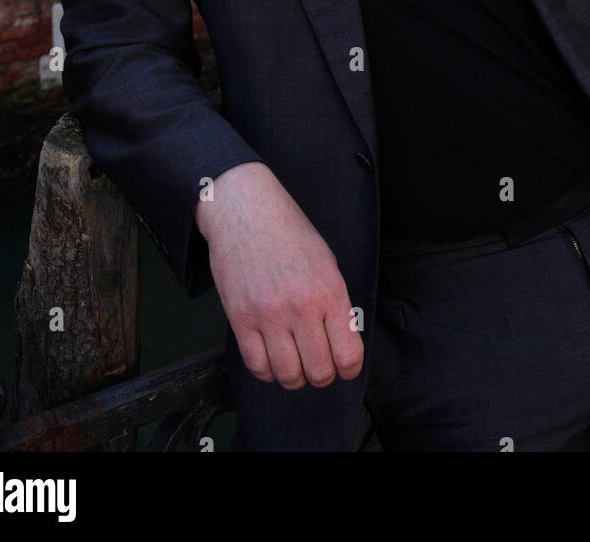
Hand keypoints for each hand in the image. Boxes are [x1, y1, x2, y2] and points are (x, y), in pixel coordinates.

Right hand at [194, 162, 364, 389]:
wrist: (245, 211)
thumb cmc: (290, 233)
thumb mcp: (326, 262)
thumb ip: (334, 305)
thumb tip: (340, 345)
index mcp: (329, 290)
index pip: (348, 354)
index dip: (350, 369)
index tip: (345, 367)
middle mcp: (301, 306)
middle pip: (319, 372)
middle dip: (322, 375)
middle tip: (318, 363)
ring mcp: (268, 315)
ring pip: (288, 376)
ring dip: (295, 377)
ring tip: (294, 363)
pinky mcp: (239, 319)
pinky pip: (257, 366)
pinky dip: (268, 372)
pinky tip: (272, 358)